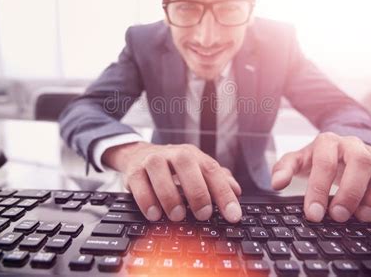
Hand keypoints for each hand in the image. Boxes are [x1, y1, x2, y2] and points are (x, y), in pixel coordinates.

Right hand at [102, 142, 241, 222]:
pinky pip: (138, 181)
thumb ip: (217, 180)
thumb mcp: (197, 170)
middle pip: (186, 163)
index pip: (212, 170)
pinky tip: (154, 215)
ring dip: (169, 195)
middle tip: (203, 214)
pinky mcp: (134, 170)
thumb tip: (237, 191)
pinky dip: (146, 200)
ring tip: (177, 216)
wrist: (139, 155)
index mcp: (194, 156)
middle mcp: (174, 154)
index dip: (224, 193)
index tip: (233, 215)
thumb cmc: (174, 168)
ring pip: (159, 169)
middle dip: (197, 190)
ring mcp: (152, 160)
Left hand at [271, 132, 370, 222]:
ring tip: (364, 217)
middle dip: (352, 192)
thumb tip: (277, 183)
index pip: (325, 163)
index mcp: (328, 142)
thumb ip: (284, 169)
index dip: (319, 190)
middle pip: (361, 161)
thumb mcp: (297, 161)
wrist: (339, 151)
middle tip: (340, 216)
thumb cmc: (316, 159)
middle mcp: (354, 144)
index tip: (314, 214)